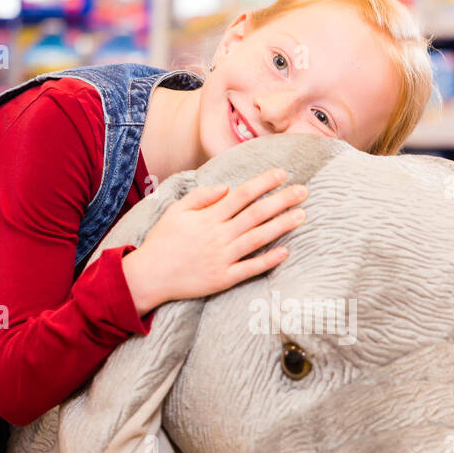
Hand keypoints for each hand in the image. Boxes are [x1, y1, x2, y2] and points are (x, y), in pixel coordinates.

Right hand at [121, 167, 307, 316]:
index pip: (242, 195)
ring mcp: (222, 258)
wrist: (149, 276)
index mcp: (208, 217)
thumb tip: (227, 187)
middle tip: (304, 191)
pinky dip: (268, 260)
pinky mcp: (223, 279)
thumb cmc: (163, 241)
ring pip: (258, 238)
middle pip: (256, 214)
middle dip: (281, 200)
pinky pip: (250, 268)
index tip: (282, 173)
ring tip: (302, 215)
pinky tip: (285, 251)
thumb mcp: (176, 211)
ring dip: (282, 226)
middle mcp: (218, 236)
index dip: (264, 183)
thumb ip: (201, 196)